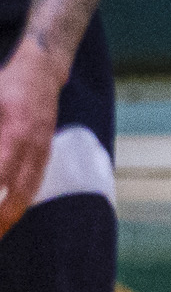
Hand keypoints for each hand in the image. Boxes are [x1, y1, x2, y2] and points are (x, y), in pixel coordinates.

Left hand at [0, 48, 62, 240]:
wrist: (41, 72)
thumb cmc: (7, 85)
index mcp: (15, 134)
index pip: (0, 176)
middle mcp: (31, 148)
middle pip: (15, 194)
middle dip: (0, 220)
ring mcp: (41, 152)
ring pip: (27, 194)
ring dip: (9, 217)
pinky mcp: (45, 153)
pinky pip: (34, 186)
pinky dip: (19, 205)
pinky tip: (7, 217)